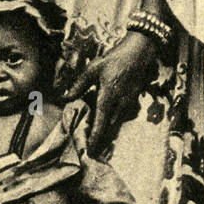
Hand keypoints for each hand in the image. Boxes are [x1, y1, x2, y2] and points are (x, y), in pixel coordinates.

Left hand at [64, 31, 158, 156]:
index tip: (90, 150)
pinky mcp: (134, 101)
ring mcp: (129, 103)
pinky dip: (114, 121)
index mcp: (108, 96)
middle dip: (101, 139)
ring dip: (107, 131)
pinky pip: (122, 116)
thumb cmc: (113, 60)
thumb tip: (65, 98)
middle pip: (110, 127)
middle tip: (91, 149)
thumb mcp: (92, 69)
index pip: (101, 122)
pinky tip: (107, 119)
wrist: (137, 53)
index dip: (96, 137)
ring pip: (116, 123)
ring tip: (97, 138)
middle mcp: (120, 103)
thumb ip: (79, 85)